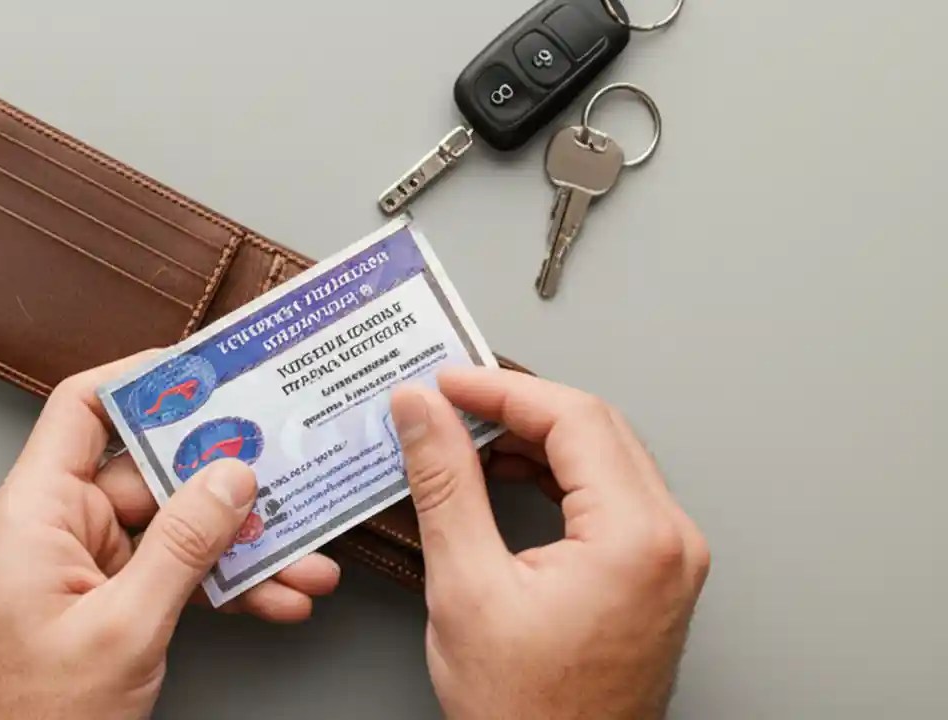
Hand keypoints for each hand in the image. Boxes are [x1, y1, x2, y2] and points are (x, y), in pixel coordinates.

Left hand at [0, 355, 339, 719]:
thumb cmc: (28, 719)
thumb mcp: (123, 628)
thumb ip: (181, 548)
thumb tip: (228, 478)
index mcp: (35, 514)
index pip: (85, 410)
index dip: (145, 381)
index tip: (208, 370)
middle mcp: (57, 529)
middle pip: (152, 475)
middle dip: (228, 487)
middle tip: (288, 474)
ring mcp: (83, 568)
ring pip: (173, 531)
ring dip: (239, 547)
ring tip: (302, 560)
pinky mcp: (105, 603)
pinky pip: (170, 575)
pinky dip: (220, 586)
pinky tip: (271, 596)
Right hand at [390, 368, 709, 719]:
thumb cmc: (526, 711)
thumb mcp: (466, 587)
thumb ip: (444, 484)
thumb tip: (423, 414)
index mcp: (637, 537)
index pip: (573, 418)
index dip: (501, 390)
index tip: (448, 384)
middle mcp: (670, 541)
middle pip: (596, 429)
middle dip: (520, 406)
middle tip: (454, 402)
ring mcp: (670, 560)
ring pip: (606, 458)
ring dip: (539, 439)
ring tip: (471, 436)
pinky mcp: (656, 576)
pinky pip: (612, 497)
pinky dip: (560, 476)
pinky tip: (512, 476)